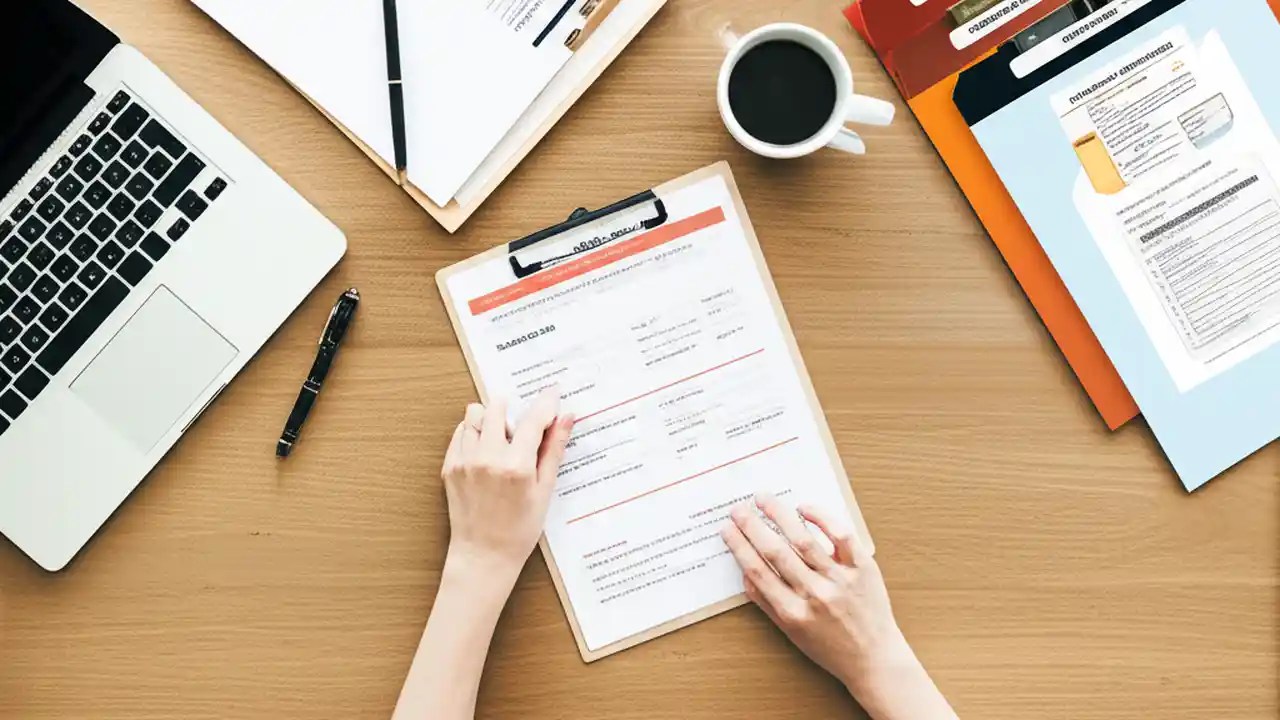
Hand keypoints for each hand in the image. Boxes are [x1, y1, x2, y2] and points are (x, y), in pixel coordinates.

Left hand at [441, 389, 573, 576]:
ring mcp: (464, 462)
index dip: (546, 403)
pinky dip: (473, 434)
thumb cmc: (518, 530)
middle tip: (521, 427)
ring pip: (473, 415)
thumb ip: (554, 450)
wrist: (484, 556)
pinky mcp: (449, 467)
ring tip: (501, 440)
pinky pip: (460, 433)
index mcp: (516, 466)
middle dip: (512, 409)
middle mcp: (487, 459)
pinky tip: (485, 451)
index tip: (552, 393)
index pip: (533, 419)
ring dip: (489, 419)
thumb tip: (566, 419)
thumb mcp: (544, 490)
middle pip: (497, 407)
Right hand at [721, 495, 955, 719]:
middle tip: (738, 509)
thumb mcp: (790, 632)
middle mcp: (815, 595)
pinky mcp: (863, 568)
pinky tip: (805, 508)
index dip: (738, 546)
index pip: (757, 571)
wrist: (874, 659)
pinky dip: (823, 518)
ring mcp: (840, 580)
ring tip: (764, 499)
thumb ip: (766, 602)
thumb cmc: (830, 647)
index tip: (727, 529)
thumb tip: (746, 572)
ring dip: (780, 514)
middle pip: (775, 551)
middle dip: (752, 526)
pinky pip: (841, 536)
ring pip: (804, 539)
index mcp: (793, 613)